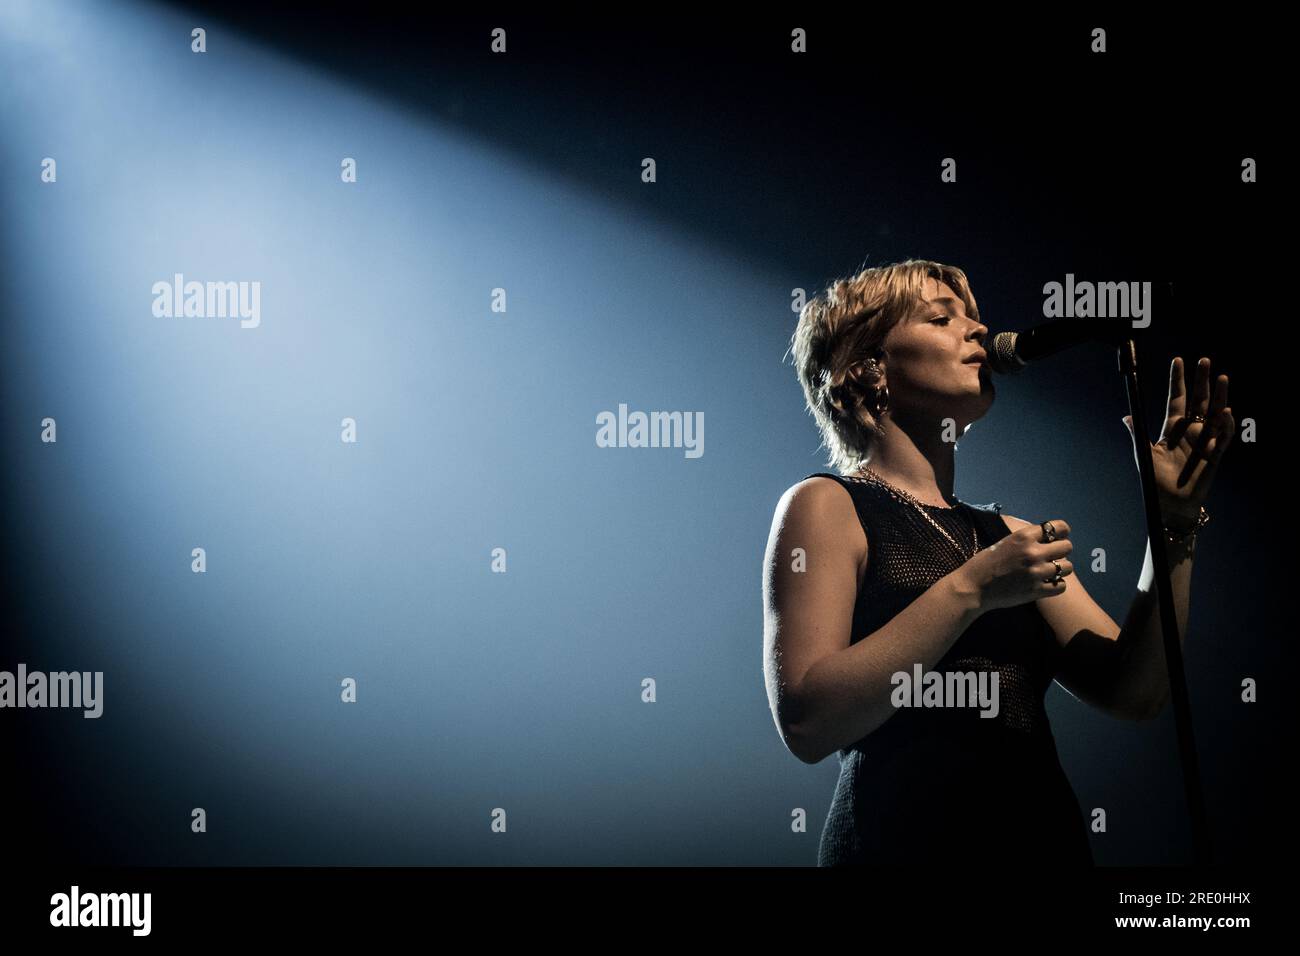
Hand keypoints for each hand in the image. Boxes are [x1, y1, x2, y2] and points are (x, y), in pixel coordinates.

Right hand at [955, 519, 1073, 612]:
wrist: (973, 587)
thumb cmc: (984, 563)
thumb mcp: (1004, 542)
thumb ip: (1025, 539)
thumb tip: (1045, 538)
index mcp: (1024, 536)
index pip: (1059, 527)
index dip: (1061, 532)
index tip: (1057, 538)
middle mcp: (1033, 552)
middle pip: (1067, 547)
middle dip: (1061, 551)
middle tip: (1052, 557)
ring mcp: (1036, 572)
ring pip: (1067, 567)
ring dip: (1060, 569)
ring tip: (1050, 572)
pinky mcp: (1037, 590)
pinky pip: (1061, 586)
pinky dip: (1056, 585)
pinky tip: (1047, 584)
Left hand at [1123, 356, 1234, 526]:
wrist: (1170, 505)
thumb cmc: (1156, 482)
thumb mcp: (1144, 456)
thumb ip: (1138, 435)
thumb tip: (1126, 416)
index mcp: (1172, 428)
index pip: (1177, 398)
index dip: (1178, 380)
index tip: (1177, 360)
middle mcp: (1191, 431)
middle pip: (1199, 400)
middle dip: (1202, 380)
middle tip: (1205, 360)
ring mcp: (1205, 440)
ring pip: (1216, 413)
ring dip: (1220, 396)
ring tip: (1222, 378)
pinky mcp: (1216, 454)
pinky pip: (1224, 436)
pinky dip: (1225, 425)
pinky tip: (1225, 413)